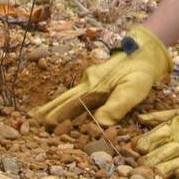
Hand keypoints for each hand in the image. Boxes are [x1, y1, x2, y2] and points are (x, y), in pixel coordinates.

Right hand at [31, 25, 170, 126]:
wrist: (145, 50)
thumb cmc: (140, 71)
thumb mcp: (133, 89)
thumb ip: (117, 106)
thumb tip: (99, 123)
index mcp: (94, 86)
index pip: (72, 105)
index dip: (58, 117)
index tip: (45, 127)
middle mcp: (88, 82)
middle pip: (65, 99)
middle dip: (50, 111)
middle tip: (33, 122)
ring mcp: (91, 79)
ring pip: (69, 96)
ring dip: (56, 107)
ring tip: (41, 116)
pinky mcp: (97, 80)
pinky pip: (78, 93)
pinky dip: (67, 102)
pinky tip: (64, 108)